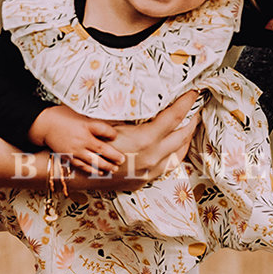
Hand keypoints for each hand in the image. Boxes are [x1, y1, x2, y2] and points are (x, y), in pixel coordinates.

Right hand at [28, 105, 122, 175]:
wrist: (44, 125)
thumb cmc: (61, 116)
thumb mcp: (79, 114)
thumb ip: (92, 122)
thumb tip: (107, 127)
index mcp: (85, 125)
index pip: (104, 130)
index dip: (112, 134)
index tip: (115, 136)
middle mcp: (81, 138)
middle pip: (102, 149)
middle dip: (114, 155)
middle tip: (122, 160)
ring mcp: (75, 149)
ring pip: (94, 160)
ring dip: (106, 166)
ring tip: (114, 168)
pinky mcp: (69, 156)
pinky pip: (82, 165)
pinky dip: (92, 170)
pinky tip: (100, 172)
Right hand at [56, 90, 200, 191]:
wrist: (78, 172)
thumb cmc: (92, 140)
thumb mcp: (112, 121)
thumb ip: (134, 113)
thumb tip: (152, 98)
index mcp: (145, 139)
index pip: (174, 117)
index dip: (186, 103)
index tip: (194, 93)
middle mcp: (151, 157)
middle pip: (182, 136)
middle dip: (191, 121)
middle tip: (195, 109)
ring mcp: (149, 172)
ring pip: (178, 154)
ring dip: (185, 140)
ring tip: (188, 127)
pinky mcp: (144, 180)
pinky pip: (167, 166)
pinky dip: (174, 154)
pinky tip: (173, 146)